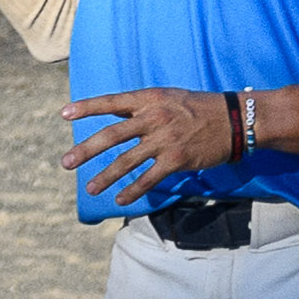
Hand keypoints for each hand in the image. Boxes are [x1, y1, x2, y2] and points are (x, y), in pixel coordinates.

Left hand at [63, 89, 235, 206]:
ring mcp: (164, 139)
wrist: (234, 120)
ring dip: (105, 177)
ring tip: (90, 189)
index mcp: (149, 99)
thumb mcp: (169, 97)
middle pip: (111, 135)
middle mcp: (153, 117)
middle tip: (65, 163)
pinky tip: (121, 200)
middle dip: (85, 150)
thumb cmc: (198, 108)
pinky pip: (148, 178)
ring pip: (126, 162)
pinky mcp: (176, 159)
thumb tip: (117, 113)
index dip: (86, 107)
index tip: (64, 114)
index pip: (111, 102)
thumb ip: (143, 106)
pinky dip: (133, 191)